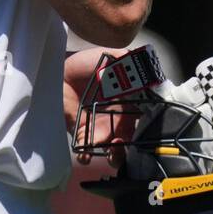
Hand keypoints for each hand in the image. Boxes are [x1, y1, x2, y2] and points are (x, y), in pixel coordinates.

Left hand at [64, 47, 136, 166]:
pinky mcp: (84, 135)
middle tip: (128, 140)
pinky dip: (87, 156)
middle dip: (136, 146)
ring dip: (117, 155)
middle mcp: (120, 119)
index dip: (150, 126)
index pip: (147, 119)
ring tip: (112, 149)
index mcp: (131, 103)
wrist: (61, 70)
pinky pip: (88, 152)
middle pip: (134, 141)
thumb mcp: (113, 57)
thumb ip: (129, 62)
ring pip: (115, 151)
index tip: (148, 127)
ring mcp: (102, 129)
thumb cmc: (88, 63)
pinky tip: (85, 153)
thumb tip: (145, 72)